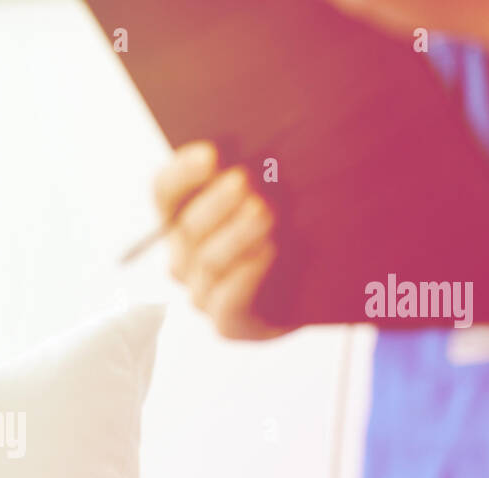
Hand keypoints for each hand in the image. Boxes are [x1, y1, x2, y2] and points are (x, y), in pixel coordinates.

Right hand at [152, 140, 288, 340]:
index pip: (165, 191)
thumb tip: (255, 142)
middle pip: (188, 227)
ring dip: (238, 236)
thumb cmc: (296, 222)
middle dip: (218, 202)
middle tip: (248, 181)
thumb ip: (259, 165)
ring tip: (269, 214)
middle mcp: (185, 257)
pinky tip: (269, 252)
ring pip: (208, 263)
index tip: (213, 154)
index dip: (184, 172)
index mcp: (184, 217)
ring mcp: (203, 293)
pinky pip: (227, 304)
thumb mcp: (277, 185)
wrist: (322, 281)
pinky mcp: (230, 323)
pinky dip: (246, 277)